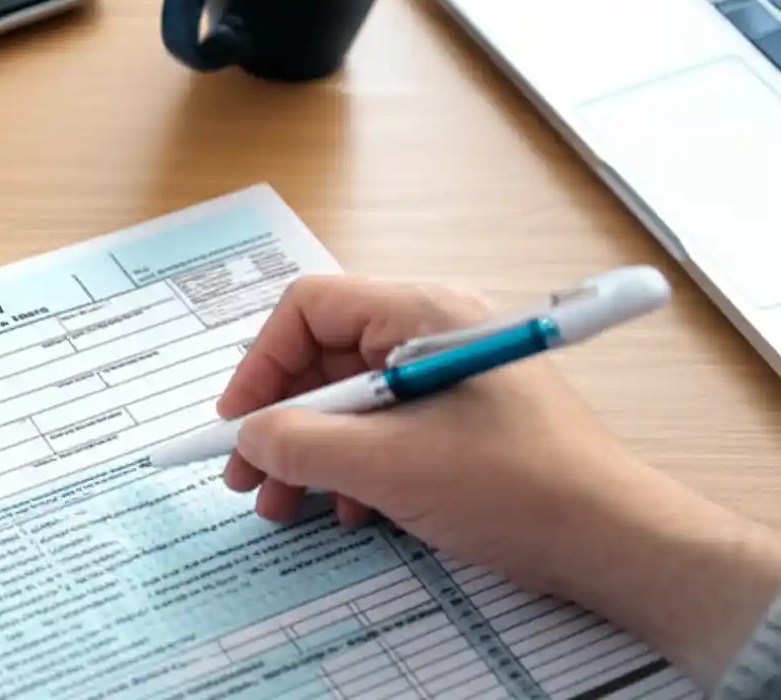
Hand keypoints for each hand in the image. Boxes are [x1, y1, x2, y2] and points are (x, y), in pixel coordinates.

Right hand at [219, 274, 623, 586]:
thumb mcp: (390, 467)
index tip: (237, 423)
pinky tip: (347, 510)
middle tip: (249, 476)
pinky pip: (382, 425)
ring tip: (284, 506)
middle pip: (324, 356)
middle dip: (281, 420)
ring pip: (348, 399)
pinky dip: (352, 465)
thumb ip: (304, 446)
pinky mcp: (457, 415)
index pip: (309, 308)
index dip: (261, 364)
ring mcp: (445, 373)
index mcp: (420, 314)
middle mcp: (431, 330)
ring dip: (309, 451)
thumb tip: (251, 438)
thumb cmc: (515, 487)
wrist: (611, 539)